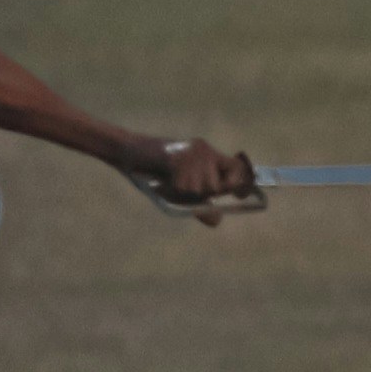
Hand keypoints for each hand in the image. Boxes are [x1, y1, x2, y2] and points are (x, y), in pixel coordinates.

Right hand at [127, 135, 258, 214]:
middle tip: (181, 185)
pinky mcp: (179, 157)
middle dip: (200, 194)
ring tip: (169, 180)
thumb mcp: (180, 192)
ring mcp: (193, 152)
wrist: (129, 152)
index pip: (237, 168)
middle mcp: (206, 151)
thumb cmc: (155, 174)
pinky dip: (172, 189)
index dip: (241, 184)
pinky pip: (184, 186)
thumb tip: (217, 220)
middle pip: (217, 187)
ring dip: (183, 192)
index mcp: (210, 155)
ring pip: (200, 189)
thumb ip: (199, 204)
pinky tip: (163, 179)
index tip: (239, 195)